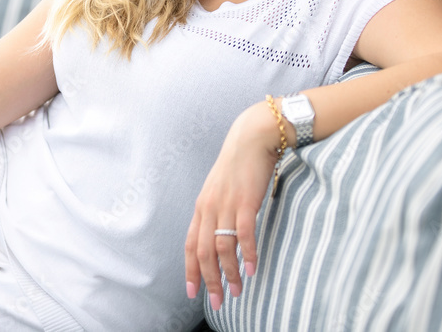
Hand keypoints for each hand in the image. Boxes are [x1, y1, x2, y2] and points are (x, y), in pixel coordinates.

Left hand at [184, 102, 279, 309]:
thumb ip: (218, 210)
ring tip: (236, 292)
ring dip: (229, 273)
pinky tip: (251, 270)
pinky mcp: (245, 201)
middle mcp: (209, 208)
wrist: (252, 138)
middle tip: (216, 303)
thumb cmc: (239, 165)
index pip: (189, 245)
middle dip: (208, 280)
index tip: (192, 292)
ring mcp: (226, 205)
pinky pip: (243, 233)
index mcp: (202, 207)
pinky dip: (246, 254)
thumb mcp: (221, 190)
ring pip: (222, 247)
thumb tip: (220, 234)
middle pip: (203, 252)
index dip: (190, 270)